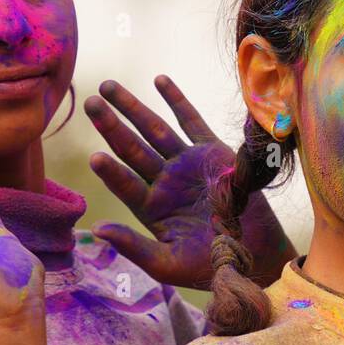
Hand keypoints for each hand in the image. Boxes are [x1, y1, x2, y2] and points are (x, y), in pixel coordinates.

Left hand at [84, 75, 294, 289]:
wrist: (254, 253)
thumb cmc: (210, 265)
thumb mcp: (167, 265)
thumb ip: (133, 246)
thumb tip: (96, 229)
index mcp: (150, 207)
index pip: (125, 183)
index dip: (112, 172)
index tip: (95, 157)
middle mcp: (163, 181)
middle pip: (132, 148)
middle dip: (111, 125)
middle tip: (89, 103)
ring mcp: (186, 163)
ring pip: (154, 129)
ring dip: (132, 107)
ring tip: (107, 86)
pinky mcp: (211, 151)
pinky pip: (190, 120)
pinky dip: (176, 100)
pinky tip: (158, 80)